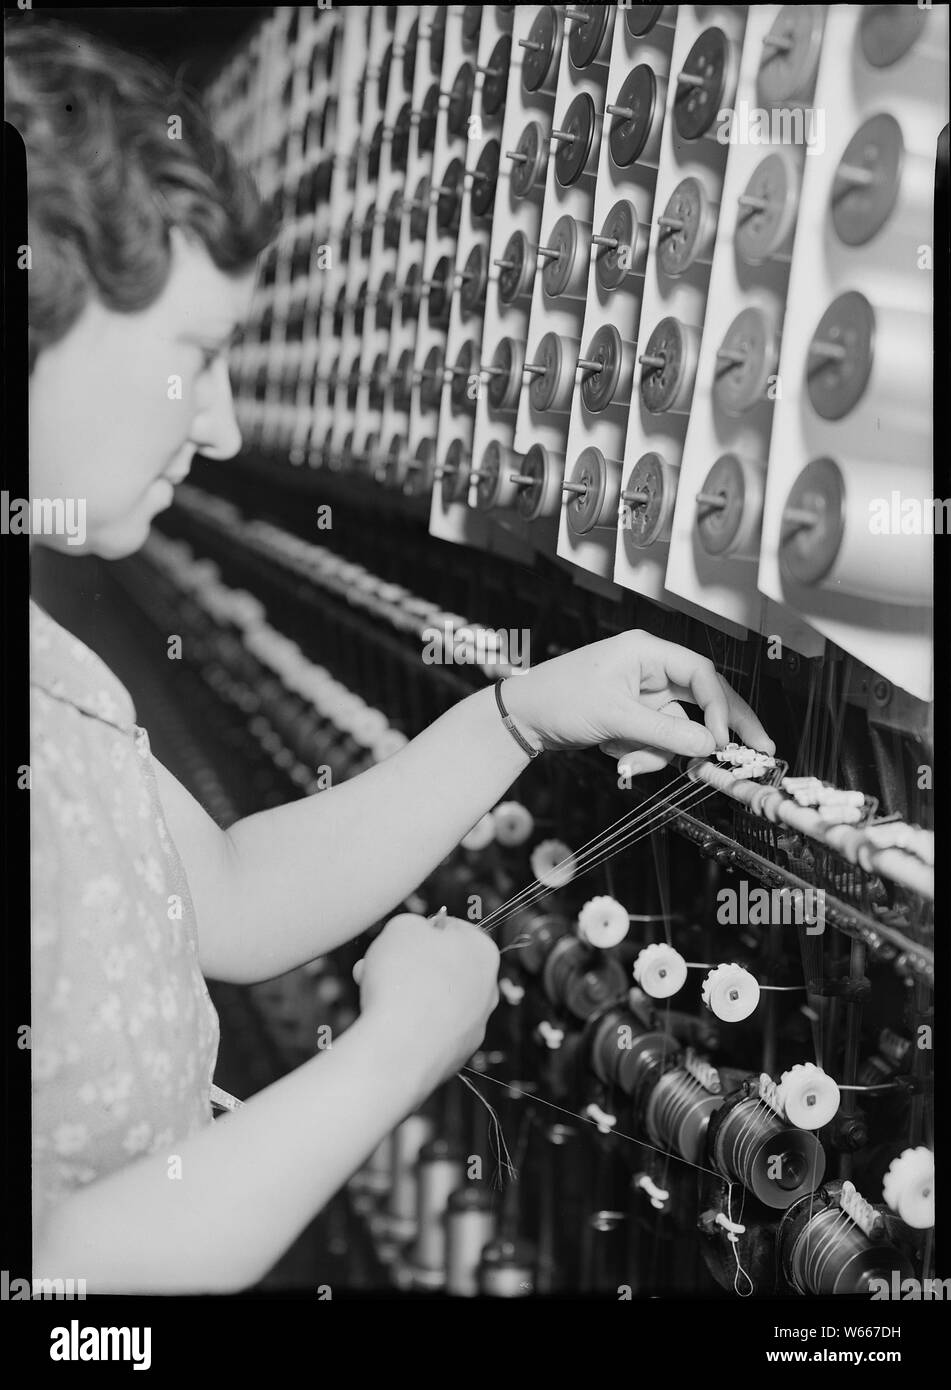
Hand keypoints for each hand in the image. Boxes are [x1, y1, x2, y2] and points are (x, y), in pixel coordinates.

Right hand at [356, 913, 499, 1088]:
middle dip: (409, 964)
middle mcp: (488, 989)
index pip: (453, 929)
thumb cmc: (402, 979)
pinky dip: (408, 1025)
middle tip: (376, 965)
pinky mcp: (457, 1055)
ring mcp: (475, 1025)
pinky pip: (428, 1030)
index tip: (398, 941)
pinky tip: (386, 1026)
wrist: (399, 1048)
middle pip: (442, 966)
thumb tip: (416, 937)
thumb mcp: (402, 926)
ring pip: (434, 1000)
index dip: (420, 930)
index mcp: (484, 952)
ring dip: (404, 993)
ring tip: (371, 993)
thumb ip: (413, 923)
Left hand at [500, 629, 773, 773]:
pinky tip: (613, 753)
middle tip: (760, 748)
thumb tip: (710, 745)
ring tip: (623, 758)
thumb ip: (666, 733)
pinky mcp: (635, 717)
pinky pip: (657, 741)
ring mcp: (644, 695)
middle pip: (702, 698)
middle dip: (723, 727)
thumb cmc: (560, 700)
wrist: (522, 718)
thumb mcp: (615, 716)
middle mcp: (651, 669)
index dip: (719, 707)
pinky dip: (642, 754)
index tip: (723, 740)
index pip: (700, 675)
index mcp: (647, 652)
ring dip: (657, 752)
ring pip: (677, 730)